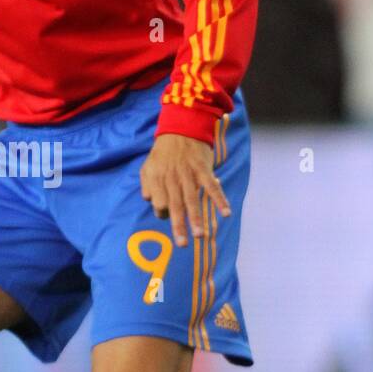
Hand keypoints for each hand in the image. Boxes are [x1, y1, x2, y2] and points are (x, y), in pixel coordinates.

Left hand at [140, 133, 229, 247]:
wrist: (182, 127)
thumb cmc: (164, 151)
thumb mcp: (148, 165)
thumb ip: (146, 184)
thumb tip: (149, 200)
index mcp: (157, 178)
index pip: (159, 203)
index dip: (162, 212)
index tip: (168, 216)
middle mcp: (172, 178)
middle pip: (175, 205)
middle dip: (179, 225)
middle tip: (182, 244)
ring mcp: (189, 174)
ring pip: (192, 199)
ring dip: (197, 218)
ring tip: (200, 235)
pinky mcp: (203, 169)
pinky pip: (211, 187)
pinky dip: (219, 199)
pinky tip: (226, 213)